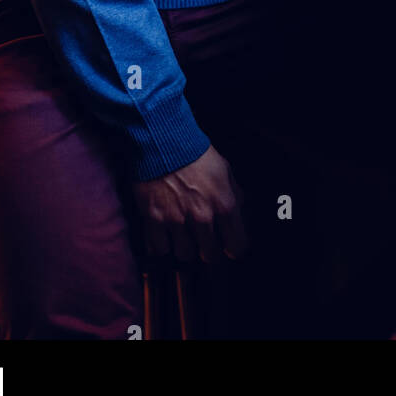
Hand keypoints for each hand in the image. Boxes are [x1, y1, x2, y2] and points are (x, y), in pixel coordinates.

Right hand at [131, 143, 249, 266]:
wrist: (163, 140)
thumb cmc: (195, 153)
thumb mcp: (225, 169)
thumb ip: (235, 194)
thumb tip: (240, 211)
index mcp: (224, 204)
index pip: (237, 246)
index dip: (234, 248)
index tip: (229, 246)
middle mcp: (202, 217)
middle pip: (210, 256)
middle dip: (210, 250)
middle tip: (206, 241)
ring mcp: (177, 220)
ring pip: (186, 255)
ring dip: (186, 247)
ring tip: (184, 235)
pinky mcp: (154, 220)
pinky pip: (160, 249)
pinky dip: (163, 245)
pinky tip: (166, 234)